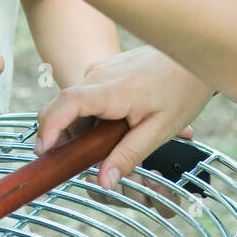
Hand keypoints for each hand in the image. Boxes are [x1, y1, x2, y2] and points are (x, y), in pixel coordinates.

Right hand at [33, 46, 215, 197]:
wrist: (194, 54)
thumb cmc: (182, 89)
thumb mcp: (160, 130)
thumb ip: (129, 156)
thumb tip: (104, 182)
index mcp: (114, 89)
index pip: (69, 103)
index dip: (49, 126)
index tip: (43, 150)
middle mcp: (99, 74)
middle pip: (63, 106)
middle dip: (61, 135)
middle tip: (72, 162)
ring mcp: (99, 69)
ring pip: (73, 104)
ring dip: (78, 128)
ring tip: (106, 145)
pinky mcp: (103, 69)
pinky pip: (85, 96)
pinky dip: (88, 116)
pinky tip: (112, 128)